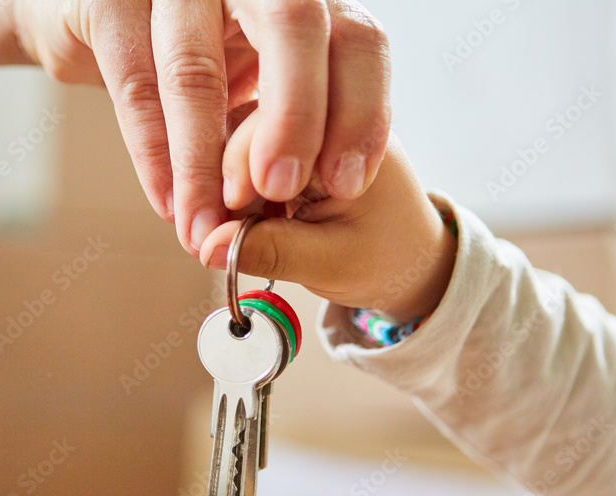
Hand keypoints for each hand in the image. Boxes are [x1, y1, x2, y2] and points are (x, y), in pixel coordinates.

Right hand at [12, 0, 392, 254]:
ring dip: (202, 162)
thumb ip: (294, 134)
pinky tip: (170, 203)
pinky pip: (135, 84)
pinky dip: (153, 152)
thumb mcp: (266, 97)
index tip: (346, 183)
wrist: (111, 29)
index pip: (355, 36)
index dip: (360, 108)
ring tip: (206, 227)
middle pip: (292, 24)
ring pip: (197, 69)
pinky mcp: (109, 3)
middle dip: (293, 117)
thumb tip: (316, 195)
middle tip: (280, 190)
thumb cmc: (213, 73)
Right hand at [199, 105, 456, 322]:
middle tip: (215, 231)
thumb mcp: (329, 262)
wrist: (406, 259)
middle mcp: (328, 112)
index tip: (227, 213)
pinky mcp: (285, 138)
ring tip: (230, 230)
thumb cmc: (383, 257)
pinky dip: (232, 186)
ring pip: (234, 135)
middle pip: (247, 124)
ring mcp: (304, 121)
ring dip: (225, 184)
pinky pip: (240, 149)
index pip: (275, 127)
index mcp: (352, 133)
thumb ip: (270, 251)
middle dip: (227, 179)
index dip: (242, 169)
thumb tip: (209, 246)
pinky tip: (237, 218)